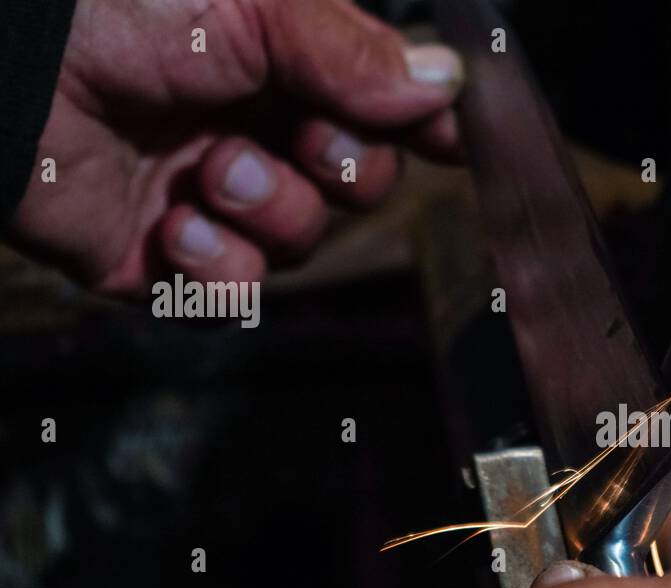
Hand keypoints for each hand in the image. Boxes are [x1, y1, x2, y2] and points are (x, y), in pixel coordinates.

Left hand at [9, 0, 461, 295]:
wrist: (2, 70)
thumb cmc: (109, 7)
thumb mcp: (250, 5)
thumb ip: (353, 52)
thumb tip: (446, 82)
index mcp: (283, 61)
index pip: (382, 105)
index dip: (421, 127)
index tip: (448, 140)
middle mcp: (254, 126)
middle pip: (359, 184)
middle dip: (339, 168)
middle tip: (298, 138)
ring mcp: (211, 196)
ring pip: (302, 242)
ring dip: (267, 211)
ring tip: (208, 174)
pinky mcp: (166, 260)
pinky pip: (236, 296)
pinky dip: (218, 271)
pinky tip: (180, 229)